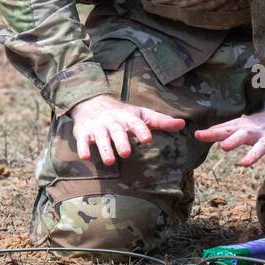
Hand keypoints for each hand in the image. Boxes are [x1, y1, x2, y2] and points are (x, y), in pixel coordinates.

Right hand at [68, 94, 185, 165]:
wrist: (91, 102)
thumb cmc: (122, 113)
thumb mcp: (141, 114)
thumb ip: (160, 121)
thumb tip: (183, 124)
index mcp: (128, 118)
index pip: (136, 124)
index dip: (142, 130)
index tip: (147, 139)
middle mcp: (113, 123)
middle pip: (118, 132)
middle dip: (121, 142)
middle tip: (126, 153)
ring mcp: (98, 128)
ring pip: (101, 139)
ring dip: (104, 149)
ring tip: (110, 161)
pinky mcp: (84, 133)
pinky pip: (82, 141)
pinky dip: (83, 148)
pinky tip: (85, 156)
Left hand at [194, 105, 264, 180]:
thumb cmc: (263, 123)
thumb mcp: (243, 124)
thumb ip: (223, 130)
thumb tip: (199, 133)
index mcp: (245, 127)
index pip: (227, 129)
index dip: (213, 133)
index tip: (198, 135)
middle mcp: (257, 133)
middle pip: (244, 135)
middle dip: (234, 140)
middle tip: (223, 146)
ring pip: (262, 146)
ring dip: (253, 154)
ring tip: (244, 163)